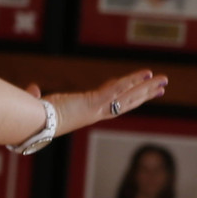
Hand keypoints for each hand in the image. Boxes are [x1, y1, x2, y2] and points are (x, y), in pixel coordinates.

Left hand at [25, 69, 165, 137]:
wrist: (33, 124)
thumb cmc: (33, 118)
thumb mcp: (40, 104)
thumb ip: (38, 97)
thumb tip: (32, 89)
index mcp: (85, 113)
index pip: (110, 103)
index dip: (124, 97)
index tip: (137, 92)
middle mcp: (96, 113)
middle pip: (126, 103)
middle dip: (145, 95)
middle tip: (162, 89)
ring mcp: (97, 109)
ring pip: (128, 97)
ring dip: (147, 88)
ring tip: (163, 80)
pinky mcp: (95, 103)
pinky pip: (118, 90)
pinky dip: (133, 81)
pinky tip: (146, 73)